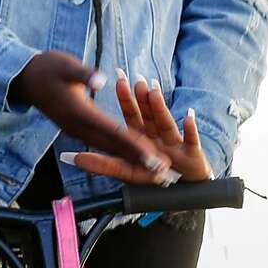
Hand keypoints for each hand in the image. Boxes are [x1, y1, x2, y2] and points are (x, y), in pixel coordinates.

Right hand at [9, 52, 171, 179]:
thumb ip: (83, 73)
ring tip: (153, 170)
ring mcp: (76, 130)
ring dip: (130, 159)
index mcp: (78, 112)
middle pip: (112, 146)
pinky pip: (100, 144)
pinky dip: (118, 151)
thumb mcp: (64, 65)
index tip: (154, 157)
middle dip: (138, 159)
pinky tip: (131, 155)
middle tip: (163, 172)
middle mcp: (78, 126)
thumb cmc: (46, 67)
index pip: (112, 131)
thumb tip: (101, 79)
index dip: (134, 145)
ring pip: (107, 148)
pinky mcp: (76, 129)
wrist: (24, 79)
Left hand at [69, 74, 213, 183]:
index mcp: (144, 137)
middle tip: (137, 78)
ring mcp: (178, 146)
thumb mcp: (128, 173)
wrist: (190, 189)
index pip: (133, 116)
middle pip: (150, 116)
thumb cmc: (159, 178)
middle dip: (144, 99)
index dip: (127, 100)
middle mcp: (160, 138)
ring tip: (155, 91)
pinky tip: (188, 116)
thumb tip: (72, 158)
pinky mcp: (195, 156)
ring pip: (167, 124)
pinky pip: (193, 142)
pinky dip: (191, 130)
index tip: (119, 81)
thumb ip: (103, 165)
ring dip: (161, 108)